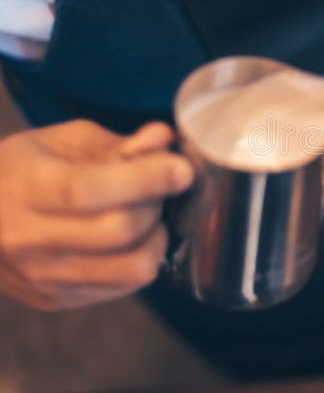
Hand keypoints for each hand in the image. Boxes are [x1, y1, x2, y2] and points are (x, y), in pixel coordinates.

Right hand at [0, 120, 193, 309]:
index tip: (181, 169)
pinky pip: (126, 287)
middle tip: (159, 187)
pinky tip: (131, 239)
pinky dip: (141, 259)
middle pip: (119, 231)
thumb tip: (163, 140)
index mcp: (24, 187)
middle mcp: (28, 239)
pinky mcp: (59, 300)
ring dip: (156, 237)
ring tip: (146, 216)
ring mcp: (43, 277)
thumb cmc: (23, 171)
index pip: (88, 190)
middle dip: (156, 204)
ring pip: (133, 268)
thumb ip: (117, 143)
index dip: (145, 178)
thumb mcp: (63, 141)